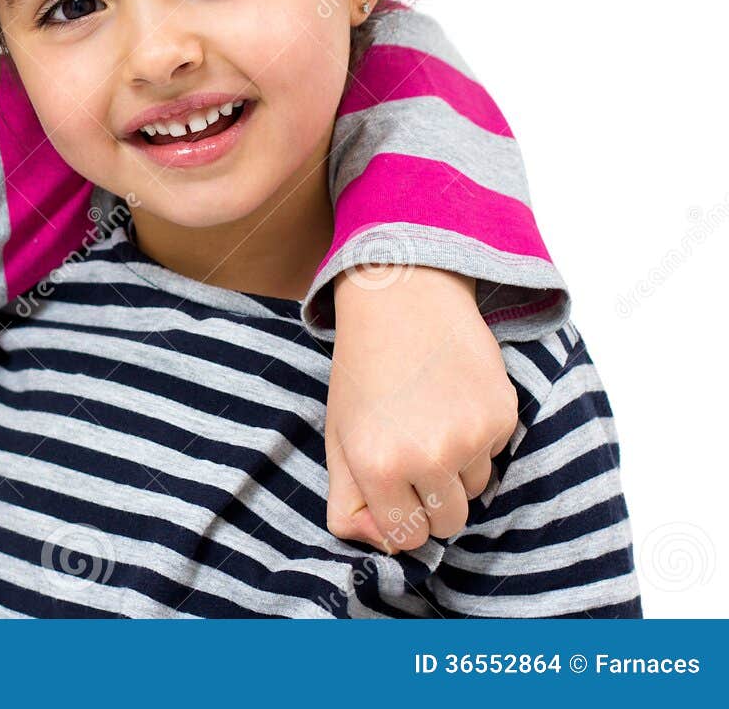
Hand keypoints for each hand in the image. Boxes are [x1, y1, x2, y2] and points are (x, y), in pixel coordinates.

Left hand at [323, 267, 519, 552]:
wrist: (402, 298)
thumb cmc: (363, 370)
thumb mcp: (338, 437)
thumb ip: (347, 502)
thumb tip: (384, 543)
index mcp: (376, 465)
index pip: (406, 537)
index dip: (399, 516)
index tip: (391, 488)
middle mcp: (426, 457)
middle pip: (447, 524)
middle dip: (430, 501)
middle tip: (411, 452)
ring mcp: (470, 438)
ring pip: (474, 492)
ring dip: (455, 470)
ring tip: (429, 419)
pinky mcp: (502, 417)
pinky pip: (494, 457)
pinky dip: (477, 441)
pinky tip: (451, 401)